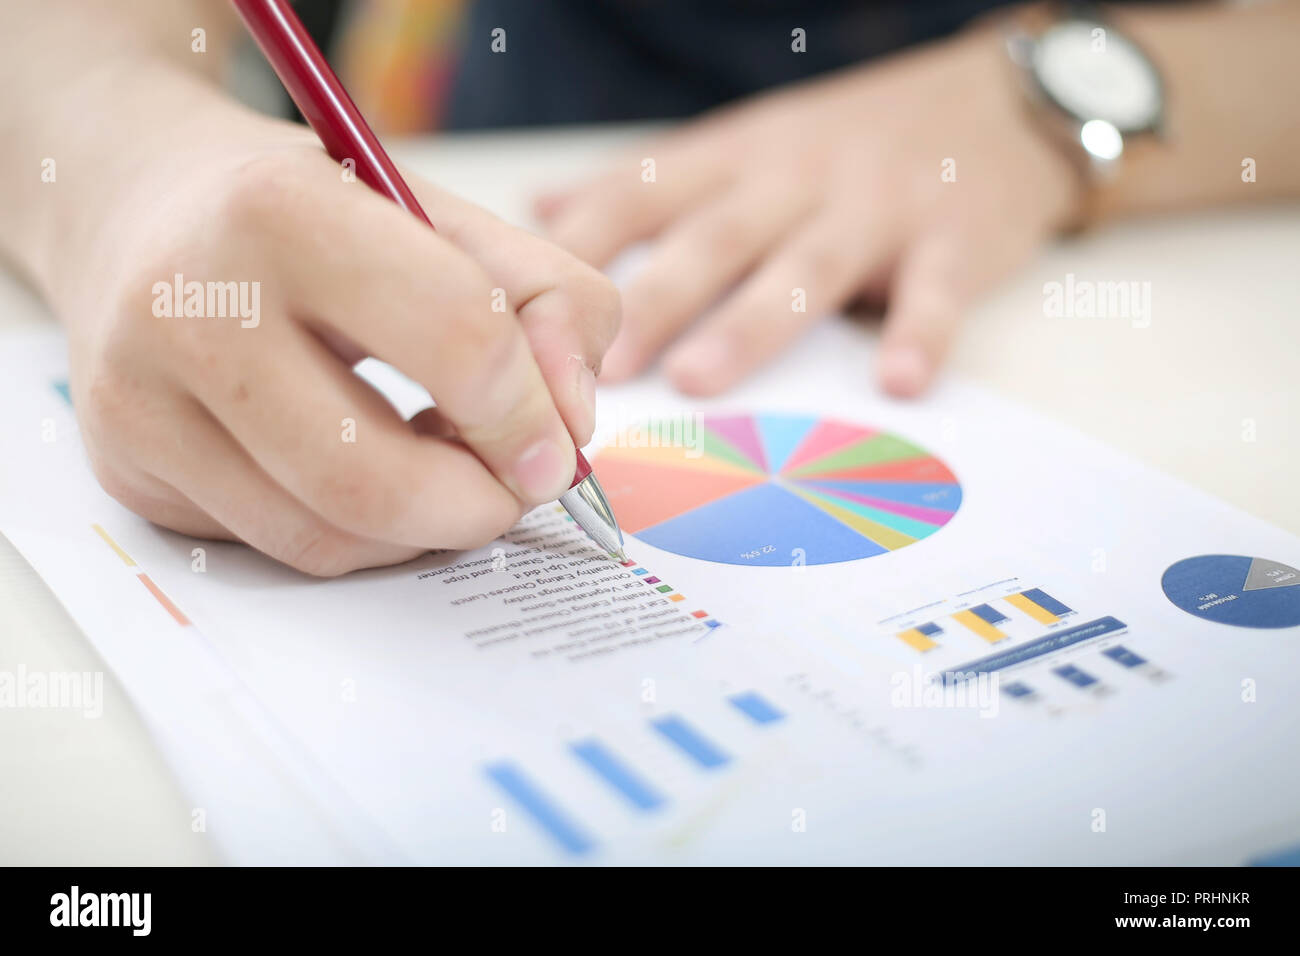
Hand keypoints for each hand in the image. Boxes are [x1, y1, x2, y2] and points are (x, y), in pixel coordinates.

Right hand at [62, 102, 618, 575]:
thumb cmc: (312, 212)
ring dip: (419, 529)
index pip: (456, 342)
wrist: (138, 206)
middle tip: (511, 487)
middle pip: (375, 480)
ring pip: (325, 538)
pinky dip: (353, 531)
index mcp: (282, 213)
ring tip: (441, 466)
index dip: (530, 414)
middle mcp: (189, 308)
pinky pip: (276, 546)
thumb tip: (573, 421)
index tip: (555, 443)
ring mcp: (141, 401)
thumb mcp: (443, 215)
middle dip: (477, 507)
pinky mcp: (130, 469)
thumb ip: (549, 298)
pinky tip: (363, 466)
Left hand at [537, 24, 1080, 396]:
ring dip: (750, 323)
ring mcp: (874, 208)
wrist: (991, 104)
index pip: (644, 194)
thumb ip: (649, 183)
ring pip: (805, 265)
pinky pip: (935, 290)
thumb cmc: (845, 142)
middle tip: (601, 367)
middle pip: (714, 238)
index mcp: (737, 159)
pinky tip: (895, 382)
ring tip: (698, 378)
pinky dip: (918, 334)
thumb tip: (543, 206)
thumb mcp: (742, 143)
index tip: (531, 302)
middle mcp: (795, 178)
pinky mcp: (954, 238)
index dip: (584, 245)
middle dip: (653, 298)